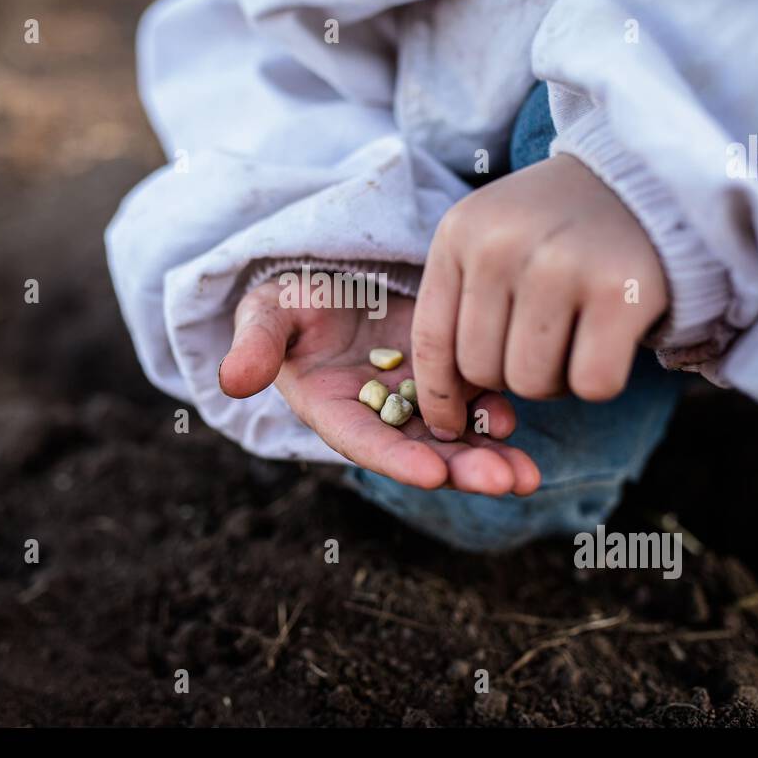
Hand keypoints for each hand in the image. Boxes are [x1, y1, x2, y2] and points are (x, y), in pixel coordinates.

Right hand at [218, 280, 540, 495]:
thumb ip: (255, 345)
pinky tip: (518, 420)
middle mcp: (378, 414)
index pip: (365, 441)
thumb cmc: (289, 296)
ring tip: (526, 475)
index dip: (397, 459)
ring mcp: (415, 396)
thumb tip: (231, 379)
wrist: (328, 276)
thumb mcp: (265, 314)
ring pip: (456, 436)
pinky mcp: (446, 372)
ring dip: (490, 457)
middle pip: (422, 451)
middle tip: (506, 481)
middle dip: (462, 470)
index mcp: (333, 408)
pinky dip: (497, 415)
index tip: (431, 474)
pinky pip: (475, 399)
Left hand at [413, 154, 668, 438]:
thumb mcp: (493, 242)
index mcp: (459, 233)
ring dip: (555, 379)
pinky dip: (600, 379)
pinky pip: (591, 384)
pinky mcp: (618, 292)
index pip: (431, 338)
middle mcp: (501, 246)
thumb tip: (445, 409)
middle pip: (482, 370)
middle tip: (544, 344)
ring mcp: (560, 267)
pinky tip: (609, 341)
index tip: (448, 423)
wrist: (645, 178)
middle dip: (511, 374)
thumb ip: (463, 306)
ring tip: (575, 336)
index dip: (438, 394)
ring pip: (532, 382)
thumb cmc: (558, 226)